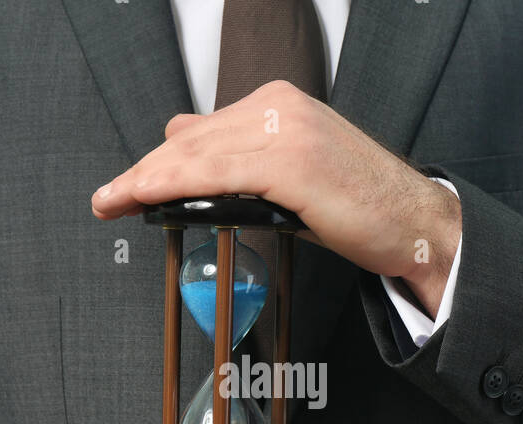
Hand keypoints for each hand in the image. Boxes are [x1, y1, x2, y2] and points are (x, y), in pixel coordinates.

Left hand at [90, 80, 460, 317]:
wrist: (415, 223)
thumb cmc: (359, 204)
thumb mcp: (292, 169)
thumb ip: (241, 154)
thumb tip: (184, 136)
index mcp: (281, 103)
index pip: (202, 130)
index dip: (158, 159)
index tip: (126, 184)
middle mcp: (281, 107)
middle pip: (192, 140)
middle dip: (143, 171)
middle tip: (106, 197)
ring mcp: (287, 132)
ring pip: (197, 155)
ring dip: (146, 180)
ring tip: (113, 201)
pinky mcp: (292, 164)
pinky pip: (216, 175)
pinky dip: (174, 185)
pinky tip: (145, 196)